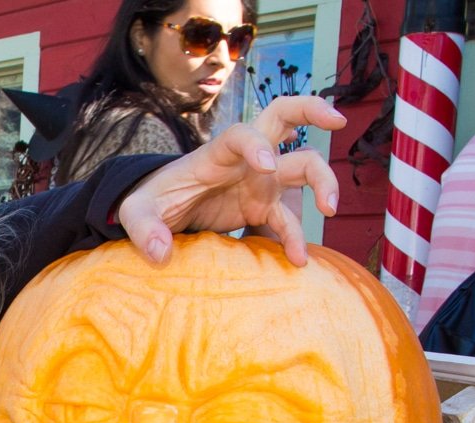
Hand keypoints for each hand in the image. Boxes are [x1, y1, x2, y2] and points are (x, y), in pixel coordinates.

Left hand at [117, 95, 345, 266]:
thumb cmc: (151, 203)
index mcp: (215, 153)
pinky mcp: (262, 208)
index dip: (257, 143)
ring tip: (328, 211)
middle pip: (285, 119)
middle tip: (339, 121)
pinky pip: (288, 219)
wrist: (160, 215)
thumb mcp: (135, 213)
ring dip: (322, 183)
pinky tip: (298, 259)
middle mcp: (244, 160)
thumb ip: (143, 229)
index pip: (241, 133)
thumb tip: (160, 253)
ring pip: (302, 168)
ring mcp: (259, 182)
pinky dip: (296, 237)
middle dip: (313, 111)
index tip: (267, 164)